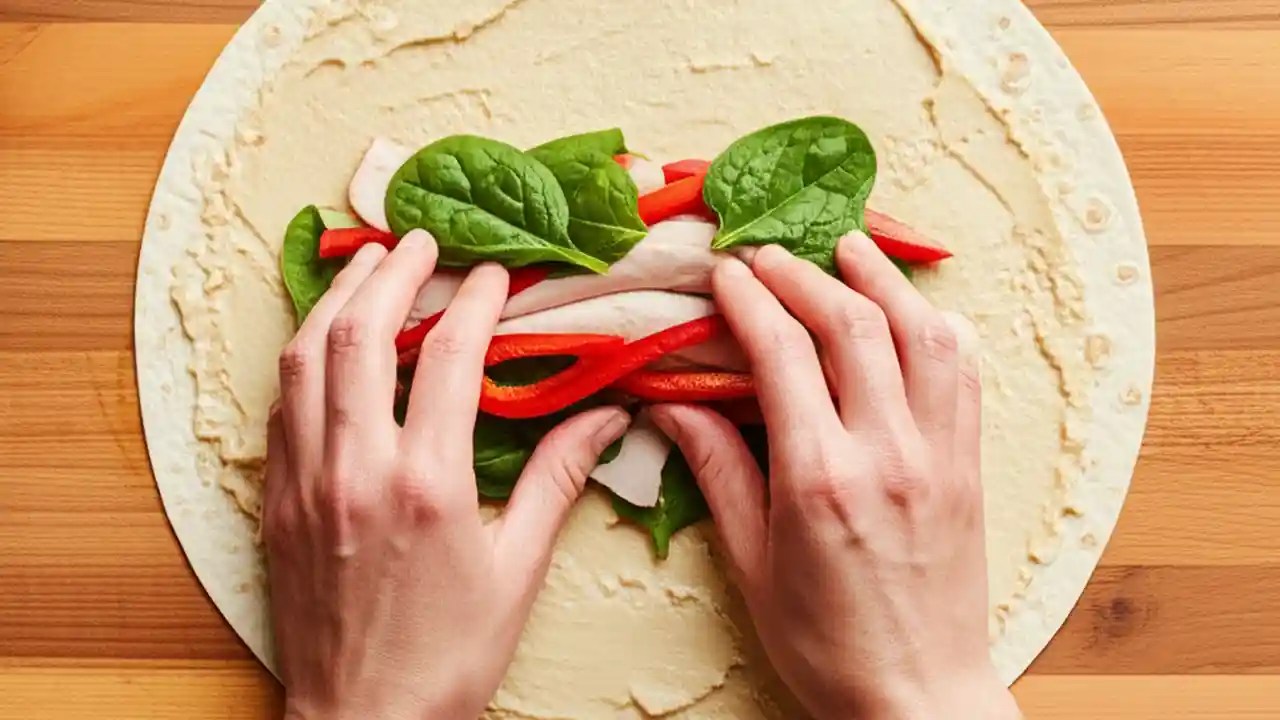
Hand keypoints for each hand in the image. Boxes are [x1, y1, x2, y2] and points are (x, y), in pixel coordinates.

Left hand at [264, 231, 629, 719]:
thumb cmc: (448, 658)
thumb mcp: (518, 571)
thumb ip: (558, 481)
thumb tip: (609, 417)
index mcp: (427, 485)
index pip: (451, 358)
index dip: (476, 301)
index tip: (496, 274)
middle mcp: (357, 469)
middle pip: (363, 336)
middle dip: (392, 273)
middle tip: (420, 240)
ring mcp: (305, 481)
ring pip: (304, 360)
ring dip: (336, 301)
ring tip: (367, 269)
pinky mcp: (275, 500)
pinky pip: (281, 405)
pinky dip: (304, 357)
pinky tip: (326, 342)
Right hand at [650, 233, 1020, 719]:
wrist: (918, 696)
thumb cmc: (824, 643)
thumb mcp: (752, 564)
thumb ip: (718, 473)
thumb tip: (673, 408)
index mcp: (819, 479)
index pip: (783, 354)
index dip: (750, 300)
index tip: (725, 274)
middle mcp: (887, 453)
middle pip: (851, 325)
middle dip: (803, 274)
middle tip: (767, 254)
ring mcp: (939, 456)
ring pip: (921, 334)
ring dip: (883, 280)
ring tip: (849, 247)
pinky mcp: (969, 467)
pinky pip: (964, 375)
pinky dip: (939, 328)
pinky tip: (916, 310)